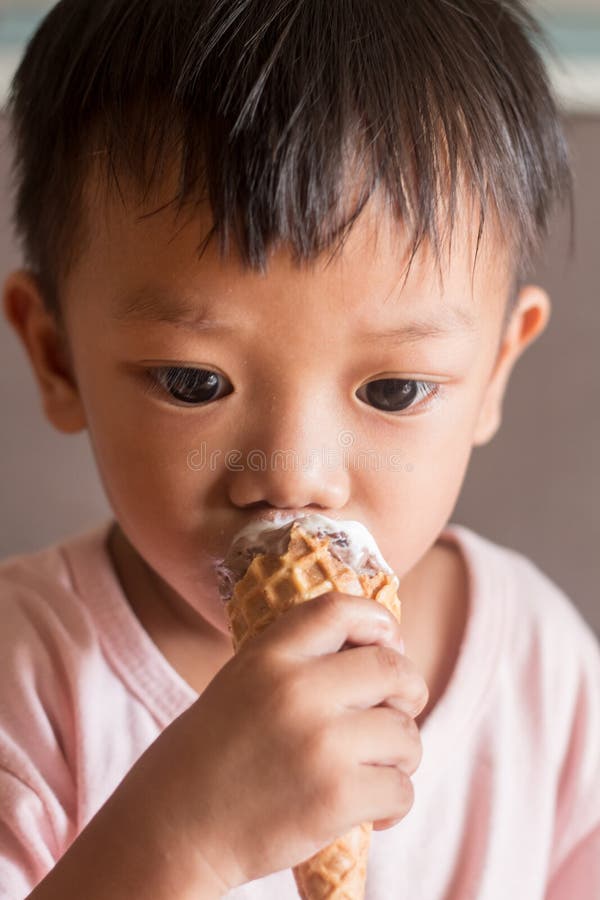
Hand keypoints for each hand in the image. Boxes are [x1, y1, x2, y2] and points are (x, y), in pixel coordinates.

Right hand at [136, 591, 427, 892]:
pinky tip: (369, 812)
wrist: (171, 831)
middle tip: (397, 714)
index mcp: (269, 656)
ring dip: (401, 756)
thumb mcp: (242, 684)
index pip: (342, 609)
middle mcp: (296, 689)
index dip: (380, 622)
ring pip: (405, 734)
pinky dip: (393, 804)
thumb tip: (380, 654)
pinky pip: (401, 789)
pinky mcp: (335, 797)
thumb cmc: (208, 758)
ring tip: (375, 771)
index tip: (389, 644)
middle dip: (409, 691)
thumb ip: (298, 664)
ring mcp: (319, 742)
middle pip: (392, 668)